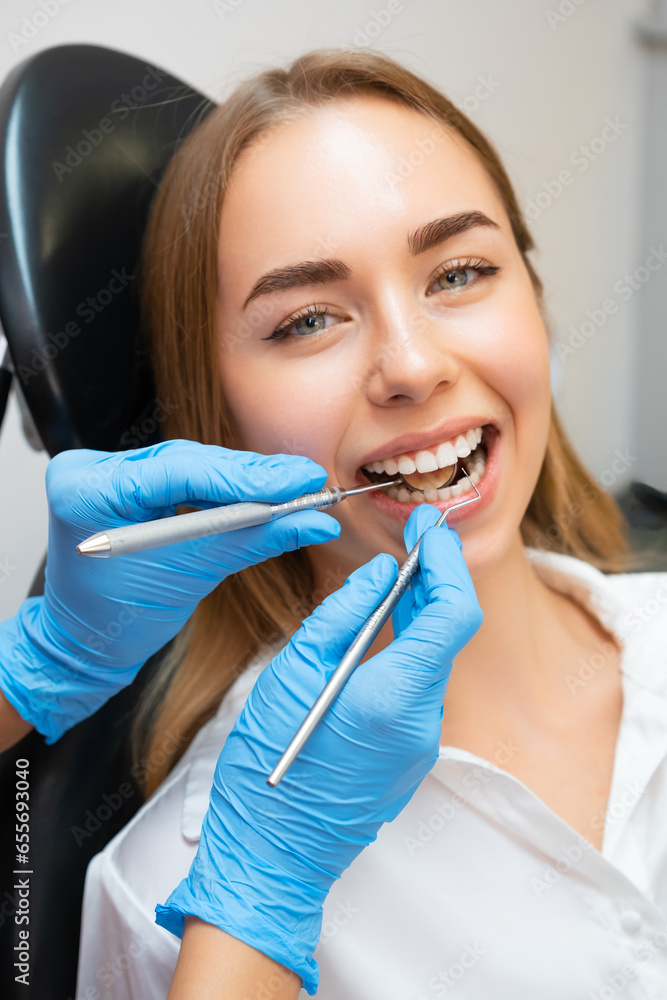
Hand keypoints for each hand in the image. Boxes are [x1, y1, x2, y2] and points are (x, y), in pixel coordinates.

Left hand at [0, 439, 339, 742]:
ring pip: (193, 465)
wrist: (86, 640)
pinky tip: (262, 494)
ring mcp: (105, 470)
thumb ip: (252, 540)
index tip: (299, 481)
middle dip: (253, 477)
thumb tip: (311, 521)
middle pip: (191, 462)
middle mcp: (91, 470)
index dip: (247, 477)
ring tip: (295, 489)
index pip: (182, 471)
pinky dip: (224, 490)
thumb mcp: (192, 576)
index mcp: (88, 491)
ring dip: (244, 481)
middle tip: (308, 483)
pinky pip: (185, 476)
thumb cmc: (116, 621)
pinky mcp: (126, 477)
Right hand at [155, 504, 481, 994]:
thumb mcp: (293, 673)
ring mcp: (422, 743)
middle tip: (416, 536)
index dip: (447, 561)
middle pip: (448, 632)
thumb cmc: (269, 768)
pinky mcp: (410, 756)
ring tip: (396, 575)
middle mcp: (424, 720)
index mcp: (397, 695)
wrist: (272, 855)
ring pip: (434, 659)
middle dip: (436, 578)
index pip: (454, 610)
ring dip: (421, 613)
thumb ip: (343, 614)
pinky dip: (409, 649)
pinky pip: (419, 687)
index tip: (431, 528)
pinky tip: (381, 631)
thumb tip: (381, 575)